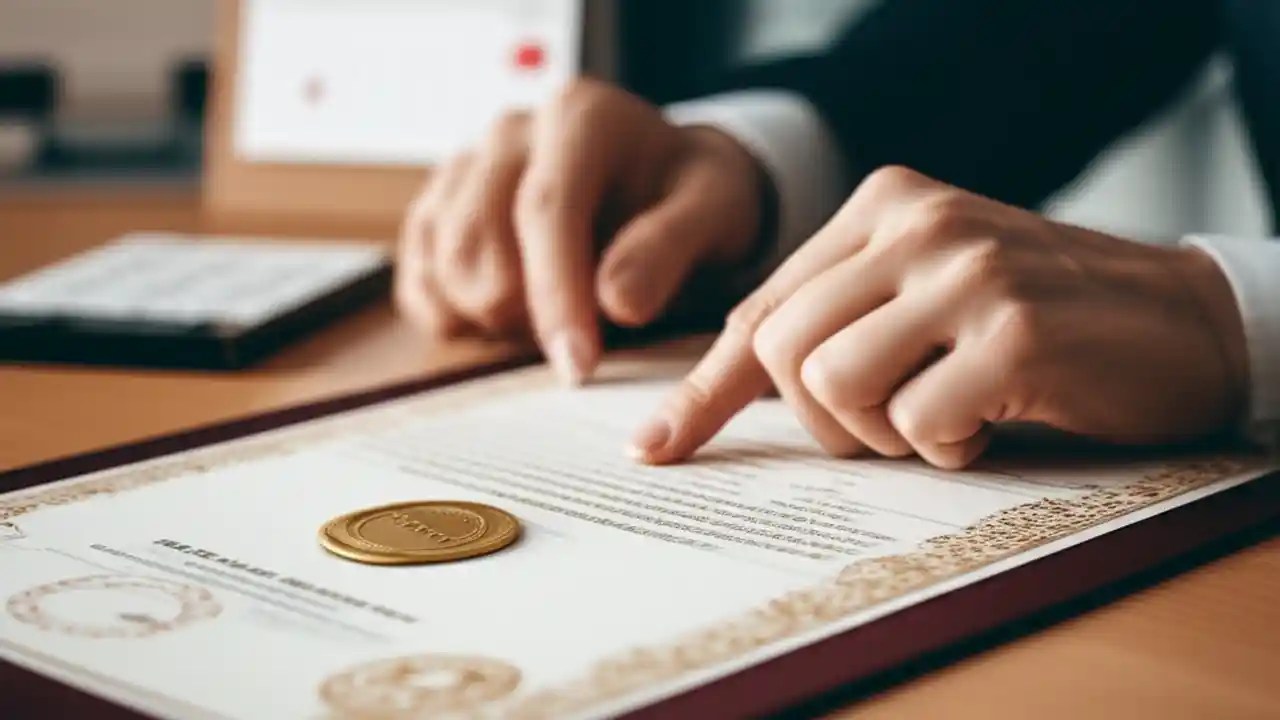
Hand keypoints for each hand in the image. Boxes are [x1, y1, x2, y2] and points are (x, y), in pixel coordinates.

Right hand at [396, 79, 766, 383]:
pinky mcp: (436, 208)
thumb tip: (619, 302)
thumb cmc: (690, 197)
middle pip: (479, 243)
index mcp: (578, 117)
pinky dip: (458, 316)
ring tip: (557, 314)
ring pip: (446, 265)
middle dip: (526, 313)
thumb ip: (668, 248)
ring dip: (496, 317)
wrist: (664, 182)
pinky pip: (421, 280)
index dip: (556, 295)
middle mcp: (511, 132)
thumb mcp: (713, 212)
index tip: (578, 366)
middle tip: (584, 336)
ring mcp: (465, 168)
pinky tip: (512, 317)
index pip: (546, 209)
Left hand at [630, 166, 1248, 468]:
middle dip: (824, 421)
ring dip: (886, 434)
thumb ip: (836, 323)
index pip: (762, 310)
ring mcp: (968, 271)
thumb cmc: (1033, 325)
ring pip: (835, 385)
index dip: (704, 390)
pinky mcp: (1016, 332)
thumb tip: (711, 400)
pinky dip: (950, 449)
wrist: (1181, 322)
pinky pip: (920, 424)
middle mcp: (916, 223)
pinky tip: (996, 423)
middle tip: (894, 425)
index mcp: (881, 206)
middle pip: (784, 352)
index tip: (655, 448)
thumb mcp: (923, 299)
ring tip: (948, 417)